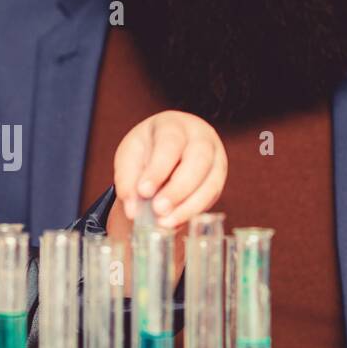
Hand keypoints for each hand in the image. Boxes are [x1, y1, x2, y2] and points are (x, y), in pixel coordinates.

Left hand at [111, 110, 226, 230]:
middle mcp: (201, 137)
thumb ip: (127, 181)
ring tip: (165, 223)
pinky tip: (174, 223)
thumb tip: (133, 210)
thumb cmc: (146, 150)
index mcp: (174, 125)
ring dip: (188, 206)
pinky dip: (193, 212)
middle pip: (198, 161)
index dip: (158, 169)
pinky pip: (211, 197)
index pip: (170, 144)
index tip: (144, 191)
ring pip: (211, 182)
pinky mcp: (218, 179)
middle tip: (158, 210)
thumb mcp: (129, 157)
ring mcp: (216, 158)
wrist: (164, 148)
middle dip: (178, 189)